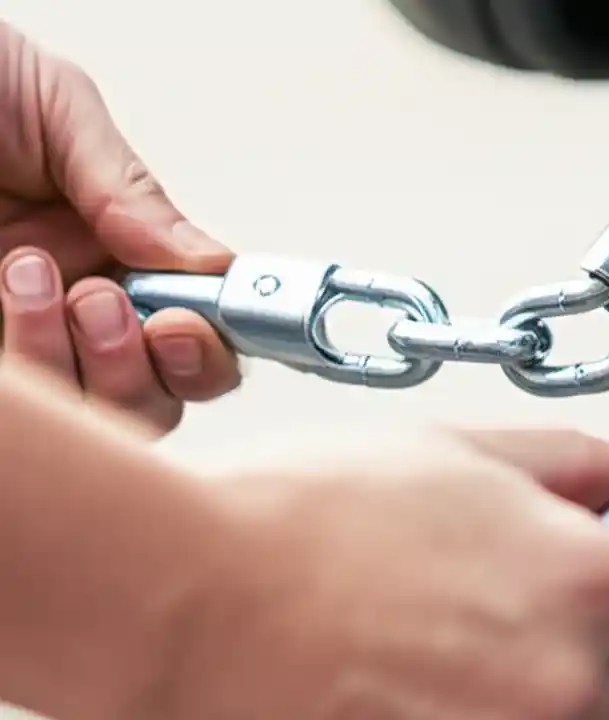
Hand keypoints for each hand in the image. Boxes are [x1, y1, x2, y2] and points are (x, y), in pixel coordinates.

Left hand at [0, 20, 239, 433]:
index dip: (210, 348)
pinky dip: (26, 374)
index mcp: (115, 255)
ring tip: (31, 275)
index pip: (190, 334)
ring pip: (86, 415)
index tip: (192, 325)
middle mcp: (71, 310)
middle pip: (152, 399)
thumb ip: (133, 192)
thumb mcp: (56, 111)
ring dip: (75, 362)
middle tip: (108, 304)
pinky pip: (24, 406)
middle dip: (148, 368)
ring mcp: (14, 337)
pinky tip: (3, 293)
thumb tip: (215, 263)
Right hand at [135, 428, 608, 719]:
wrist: (182, 595)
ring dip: (554, 719)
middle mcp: (567, 681)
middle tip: (526, 644)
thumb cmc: (299, 519)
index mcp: (590, 583)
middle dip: (604, 678)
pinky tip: (430, 704)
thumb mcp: (456, 456)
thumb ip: (574, 466)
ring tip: (467, 679)